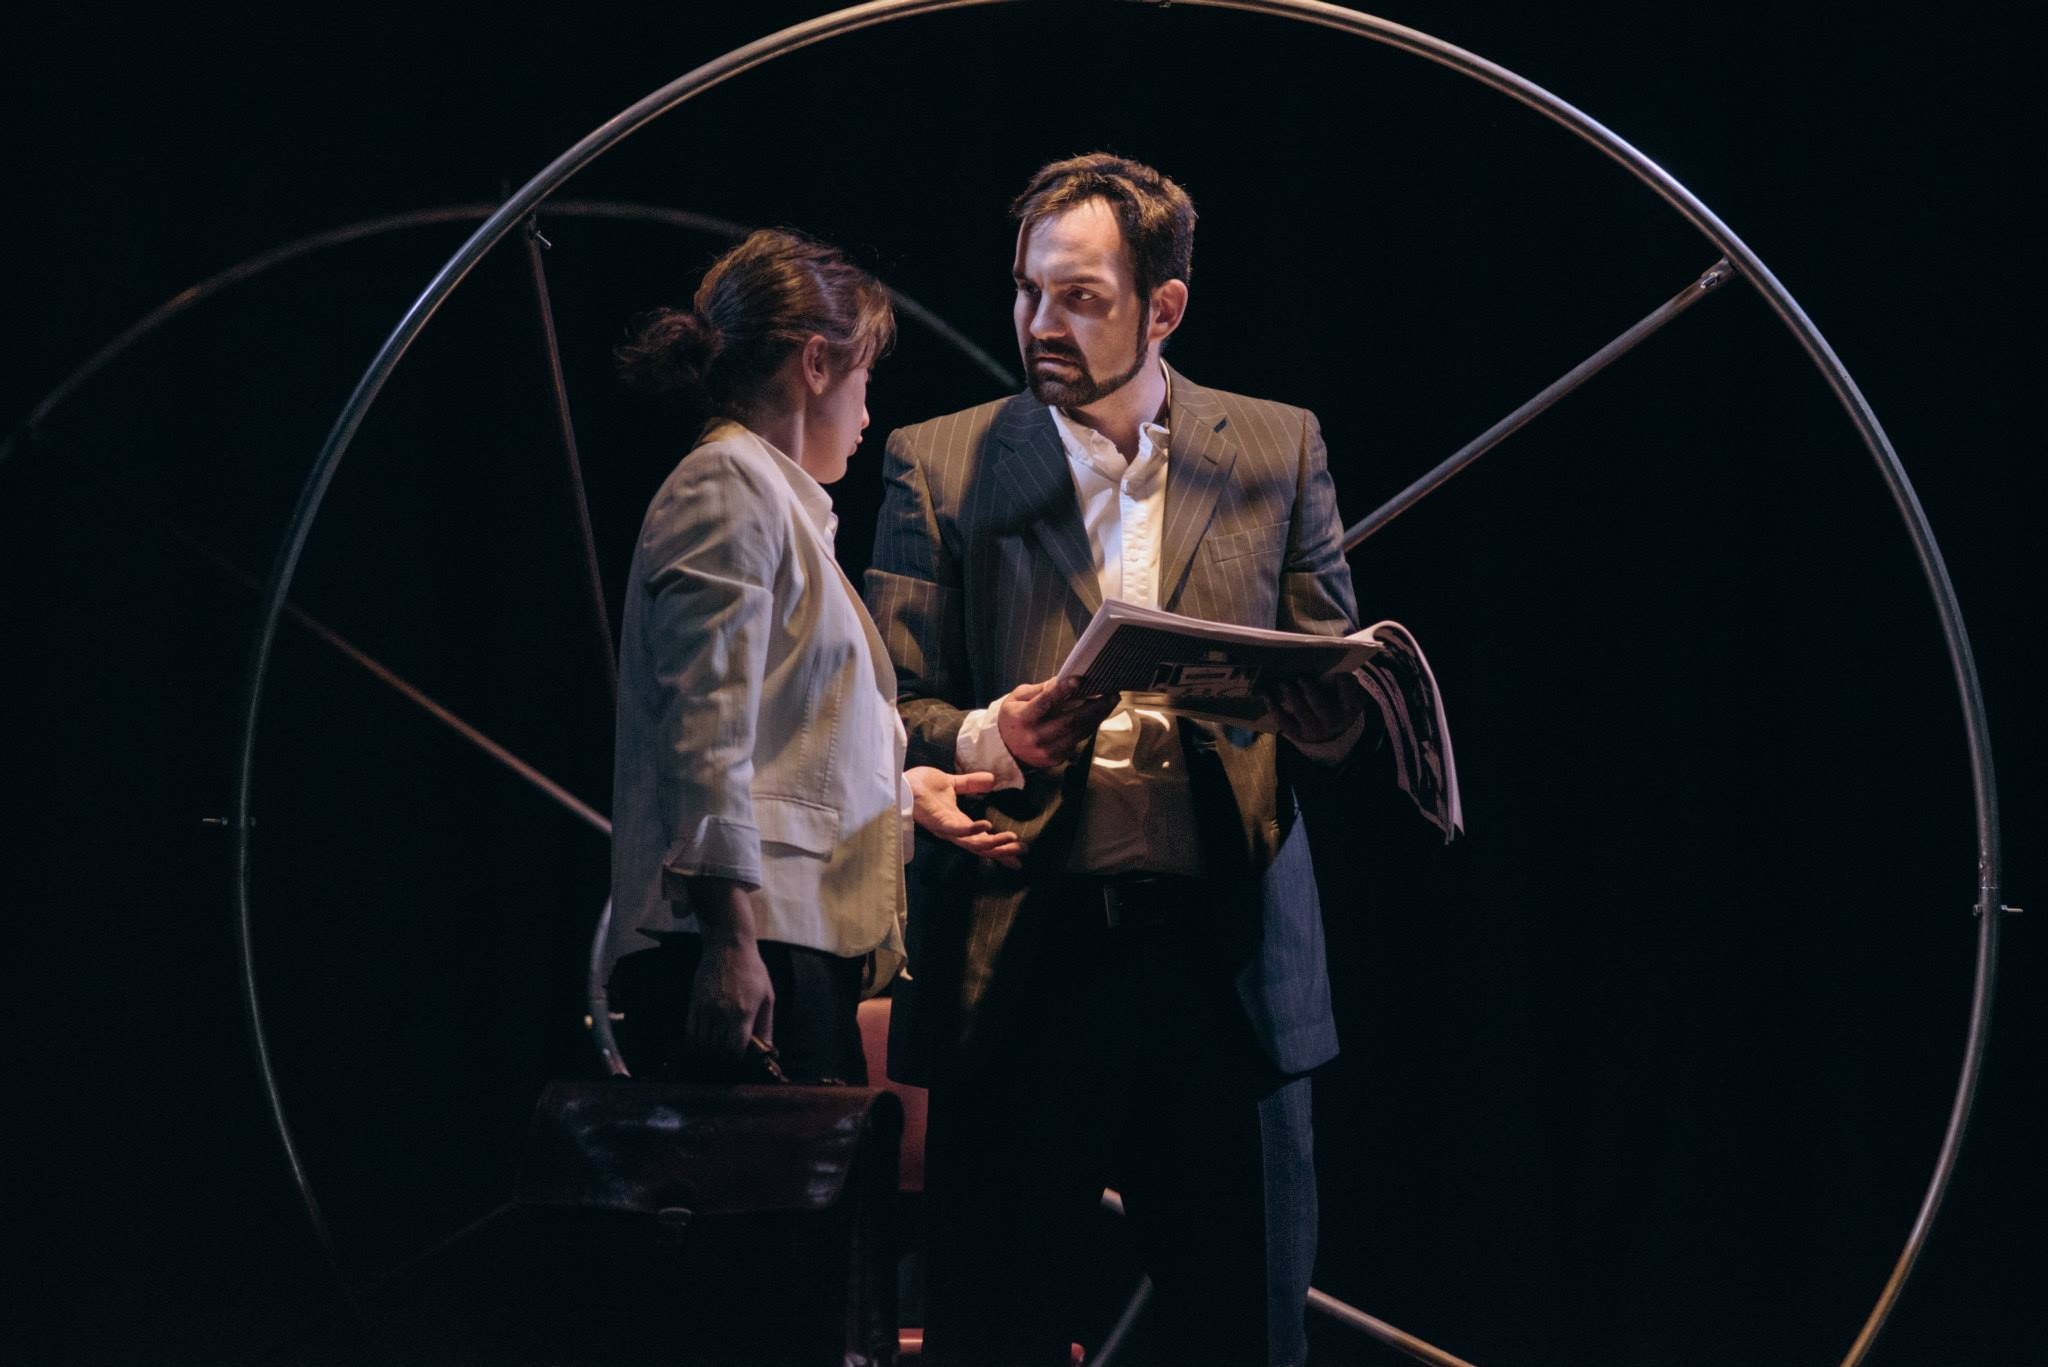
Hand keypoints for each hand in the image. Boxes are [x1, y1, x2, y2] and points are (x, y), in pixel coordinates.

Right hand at [681, 879, 773, 1060]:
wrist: (729, 946)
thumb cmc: (753, 971)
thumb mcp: (767, 996)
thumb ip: (766, 1025)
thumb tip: (767, 1049)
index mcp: (744, 1013)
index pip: (734, 1049)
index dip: (736, 1057)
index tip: (739, 1054)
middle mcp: (722, 1013)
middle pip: (716, 1049)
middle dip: (722, 1055)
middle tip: (727, 1051)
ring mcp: (706, 1008)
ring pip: (700, 1042)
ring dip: (708, 1049)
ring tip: (715, 1046)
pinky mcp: (694, 1002)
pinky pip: (689, 1030)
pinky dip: (695, 1039)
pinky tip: (703, 1037)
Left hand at [907, 766, 1025, 868]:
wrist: (901, 780)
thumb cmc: (921, 784)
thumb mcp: (952, 782)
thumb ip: (971, 783)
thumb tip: (992, 780)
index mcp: (959, 823)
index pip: (984, 839)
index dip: (1001, 848)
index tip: (1021, 854)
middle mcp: (954, 831)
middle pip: (982, 847)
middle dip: (1003, 850)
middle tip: (1022, 850)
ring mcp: (946, 828)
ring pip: (973, 843)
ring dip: (993, 843)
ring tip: (1011, 839)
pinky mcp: (937, 822)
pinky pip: (956, 830)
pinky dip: (971, 831)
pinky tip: (985, 826)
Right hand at [996, 676, 1118, 769]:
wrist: (1005, 750)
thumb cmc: (1013, 718)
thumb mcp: (1017, 698)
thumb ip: (1039, 690)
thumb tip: (1062, 680)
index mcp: (1023, 718)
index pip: (1044, 703)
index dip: (1061, 691)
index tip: (1078, 680)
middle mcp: (1036, 737)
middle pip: (1070, 721)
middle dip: (1094, 707)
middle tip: (1111, 694)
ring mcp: (1047, 751)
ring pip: (1079, 733)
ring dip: (1097, 717)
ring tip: (1109, 702)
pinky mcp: (1056, 759)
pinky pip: (1077, 742)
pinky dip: (1089, 728)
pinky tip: (1096, 716)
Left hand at [1269, 673, 1369, 748]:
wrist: (1332, 733)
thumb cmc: (1339, 703)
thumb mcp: (1348, 695)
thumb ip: (1344, 681)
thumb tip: (1334, 663)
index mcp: (1348, 708)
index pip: (1348, 693)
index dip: (1344, 682)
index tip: (1337, 671)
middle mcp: (1332, 721)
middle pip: (1320, 706)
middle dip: (1310, 691)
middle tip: (1301, 677)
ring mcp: (1314, 730)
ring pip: (1302, 713)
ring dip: (1292, 697)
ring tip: (1283, 683)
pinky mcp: (1298, 734)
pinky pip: (1284, 722)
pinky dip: (1274, 708)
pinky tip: (1267, 695)